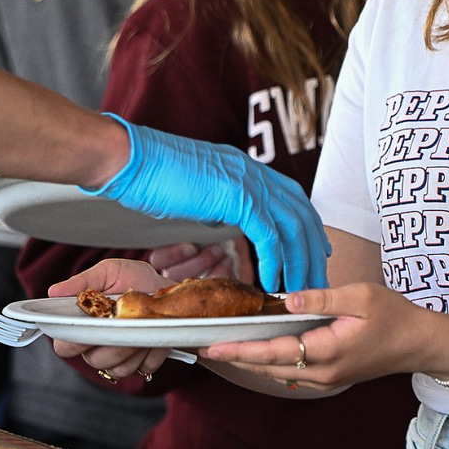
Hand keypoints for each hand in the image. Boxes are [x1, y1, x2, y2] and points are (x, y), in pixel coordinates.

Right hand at [45, 257, 192, 379]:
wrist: (170, 290)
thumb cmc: (136, 280)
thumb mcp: (109, 272)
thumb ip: (83, 282)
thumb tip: (54, 291)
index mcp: (83, 326)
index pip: (64, 346)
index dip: (71, 340)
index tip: (88, 326)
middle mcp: (98, 346)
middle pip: (92, 360)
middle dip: (109, 342)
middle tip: (123, 322)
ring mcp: (120, 358)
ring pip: (116, 368)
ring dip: (132, 345)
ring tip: (142, 322)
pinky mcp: (142, 363)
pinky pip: (142, 368)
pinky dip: (151, 351)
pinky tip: (153, 332)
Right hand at [89, 114, 328, 292]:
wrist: (130, 158)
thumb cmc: (152, 174)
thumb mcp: (199, 190)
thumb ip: (219, 203)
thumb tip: (223, 220)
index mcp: (248, 169)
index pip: (294, 200)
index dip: (309, 227)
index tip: (317, 253)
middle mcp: (255, 172)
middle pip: (302, 215)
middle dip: (313, 251)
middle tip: (318, 281)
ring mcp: (248, 182)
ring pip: (292, 227)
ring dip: (300, 262)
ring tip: (301, 290)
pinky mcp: (237, 196)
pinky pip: (268, 234)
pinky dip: (275, 260)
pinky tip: (273, 281)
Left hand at [202, 282, 442, 390]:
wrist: (418, 344)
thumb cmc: (394, 316)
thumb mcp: (360, 297)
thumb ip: (321, 298)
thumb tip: (285, 300)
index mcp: (327, 351)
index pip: (273, 351)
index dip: (240, 348)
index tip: (212, 346)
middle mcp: (322, 371)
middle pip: (267, 366)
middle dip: (234, 356)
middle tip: (203, 346)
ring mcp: (325, 377)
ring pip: (276, 371)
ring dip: (248, 360)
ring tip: (221, 347)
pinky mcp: (328, 375)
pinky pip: (289, 370)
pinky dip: (267, 360)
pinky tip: (256, 348)